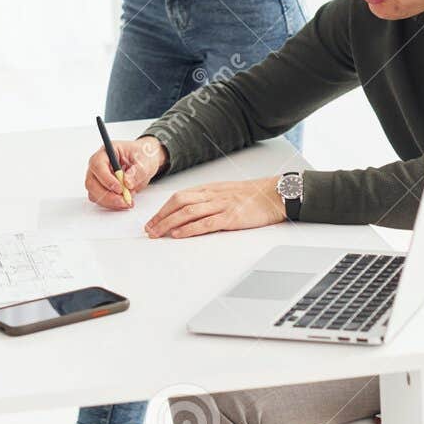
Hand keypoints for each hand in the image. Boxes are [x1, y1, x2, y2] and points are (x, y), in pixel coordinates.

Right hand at [84, 136, 167, 209]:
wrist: (144, 162)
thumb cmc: (142, 155)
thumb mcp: (145, 160)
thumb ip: (137, 171)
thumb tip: (127, 182)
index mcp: (106, 152)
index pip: (98, 165)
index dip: (107, 179)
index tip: (120, 188)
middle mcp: (98, 164)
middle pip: (92, 182)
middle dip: (107, 195)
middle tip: (124, 200)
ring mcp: (97, 177)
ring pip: (94, 193)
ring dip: (110, 201)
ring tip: (127, 201)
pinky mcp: (100, 188)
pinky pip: (100, 200)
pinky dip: (112, 204)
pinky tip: (124, 201)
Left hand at [145, 176, 284, 238]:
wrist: (274, 194)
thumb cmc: (252, 196)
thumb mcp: (226, 193)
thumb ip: (209, 200)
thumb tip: (190, 211)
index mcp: (210, 189)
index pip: (179, 196)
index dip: (163, 208)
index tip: (152, 220)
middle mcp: (212, 195)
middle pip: (179, 202)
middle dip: (161, 216)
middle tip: (149, 230)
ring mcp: (221, 205)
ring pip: (188, 212)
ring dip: (169, 223)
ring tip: (157, 233)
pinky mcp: (231, 217)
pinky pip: (206, 223)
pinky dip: (189, 229)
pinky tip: (178, 234)